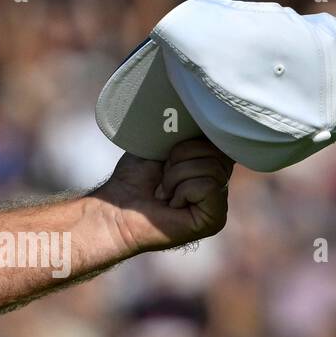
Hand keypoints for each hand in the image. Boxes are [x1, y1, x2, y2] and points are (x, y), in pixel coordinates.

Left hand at [90, 137, 233, 253]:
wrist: (116, 206)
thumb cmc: (134, 176)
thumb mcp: (162, 142)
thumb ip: (188, 131)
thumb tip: (208, 117)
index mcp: (209, 163)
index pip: (219, 138)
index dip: (191, 142)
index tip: (167, 154)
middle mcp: (219, 182)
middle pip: (215, 152)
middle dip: (179, 158)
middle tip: (161, 176)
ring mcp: (218, 202)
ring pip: (211, 169)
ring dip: (175, 176)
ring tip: (163, 191)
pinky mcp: (214, 219)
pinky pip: (208, 187)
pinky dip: (182, 191)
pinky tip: (170, 204)